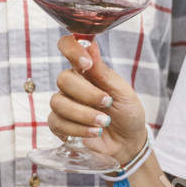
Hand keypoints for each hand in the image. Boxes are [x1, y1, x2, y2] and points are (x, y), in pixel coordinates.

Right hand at [48, 34, 148, 160]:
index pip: (68, 47)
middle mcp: (72, 85)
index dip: (71, 50)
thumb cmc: (127, 113)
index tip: (86, 64)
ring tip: (103, 123)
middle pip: (63, 79)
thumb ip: (103, 71)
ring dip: (84, 114)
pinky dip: (77, 129)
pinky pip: (57, 122)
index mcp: (86, 70)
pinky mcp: (60, 125)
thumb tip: (91, 43)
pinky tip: (93, 132)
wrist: (129, 142)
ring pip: (58, 102)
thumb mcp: (123, 91)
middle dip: (87, 94)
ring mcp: (64, 104)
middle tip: (107, 103)